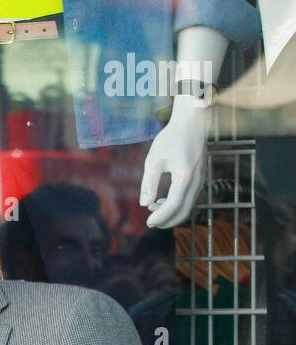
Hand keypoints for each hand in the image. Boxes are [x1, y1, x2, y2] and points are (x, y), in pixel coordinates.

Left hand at [140, 95, 210, 229]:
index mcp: (185, 176)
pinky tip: (162, 200)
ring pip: (188, 207)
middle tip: (151, 222)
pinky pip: (190, 199)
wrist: (192, 122)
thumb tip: (144, 204)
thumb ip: (148, 182)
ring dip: (171, 213)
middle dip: (167, 221)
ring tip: (153, 208)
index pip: (173, 205)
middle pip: (183, 211)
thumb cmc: (171, 138)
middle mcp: (196, 181)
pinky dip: (177, 205)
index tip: (148, 222)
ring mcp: (201, 180)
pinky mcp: (200, 178)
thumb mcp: (154, 159)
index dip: (160, 217)